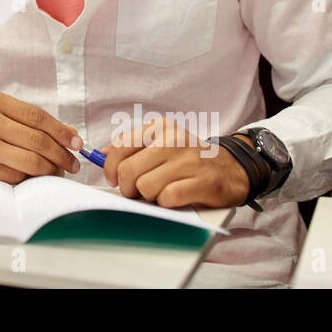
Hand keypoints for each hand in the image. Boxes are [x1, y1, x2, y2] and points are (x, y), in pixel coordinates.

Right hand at [0, 92, 82, 183]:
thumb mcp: (4, 116)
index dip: (62, 132)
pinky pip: (16, 177)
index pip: (38, 117)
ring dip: (51, 170)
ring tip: (58, 172)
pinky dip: (29, 178)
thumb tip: (72, 135)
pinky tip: (33, 177)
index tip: (77, 144)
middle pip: (37, 141)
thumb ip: (36, 123)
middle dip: (61, 155)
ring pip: (30, 162)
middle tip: (72, 164)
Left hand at [104, 119, 250, 207]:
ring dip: (149, 197)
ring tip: (161, 193)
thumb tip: (100, 153)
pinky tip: (176, 198)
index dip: (111, 169)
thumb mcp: (161, 143)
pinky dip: (167, 203)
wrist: (232, 168)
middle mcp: (173, 139)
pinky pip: (167, 198)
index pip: (119, 148)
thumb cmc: (189, 159)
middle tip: (138, 192)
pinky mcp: (203, 181)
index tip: (114, 179)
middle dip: (128, 188)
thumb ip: (131, 146)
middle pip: (128, 171)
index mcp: (159, 128)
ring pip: (145, 187)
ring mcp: (189, 160)